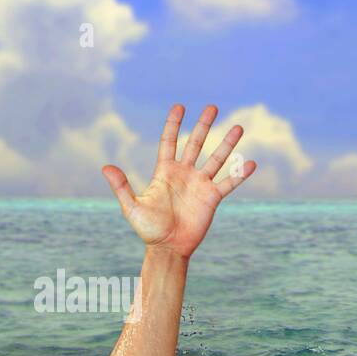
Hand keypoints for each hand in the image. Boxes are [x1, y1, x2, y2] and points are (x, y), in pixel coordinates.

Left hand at [102, 104, 255, 258]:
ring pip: (216, 159)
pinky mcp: (212, 198)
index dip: (173, 124)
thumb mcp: (131, 207)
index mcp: (164, 172)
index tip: (180, 107)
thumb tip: (105, 167)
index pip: (169, 142)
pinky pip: (229, 183)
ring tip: (239, 127)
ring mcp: (200, 184)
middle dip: (204, 125)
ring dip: (227, 144)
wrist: (167, 248)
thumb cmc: (148, 229)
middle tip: (212, 107)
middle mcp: (184, 174)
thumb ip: (121, 186)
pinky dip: (240, 174)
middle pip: (195, 144)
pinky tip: (251, 163)